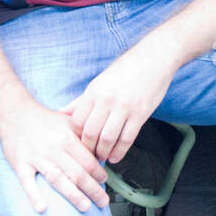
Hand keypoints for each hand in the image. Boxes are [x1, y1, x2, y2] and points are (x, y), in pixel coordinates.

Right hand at [0, 106, 109, 213]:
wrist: (16, 114)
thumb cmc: (45, 121)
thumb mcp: (69, 121)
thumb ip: (85, 137)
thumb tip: (102, 153)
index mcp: (67, 138)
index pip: (88, 161)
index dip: (99, 174)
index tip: (104, 182)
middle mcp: (53, 149)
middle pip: (77, 173)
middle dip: (93, 189)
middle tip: (103, 201)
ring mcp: (36, 158)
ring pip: (57, 179)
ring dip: (73, 195)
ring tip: (85, 207)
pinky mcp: (20, 164)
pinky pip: (27, 182)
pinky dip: (34, 195)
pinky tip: (42, 208)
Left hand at [62, 44, 177, 163]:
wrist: (154, 58)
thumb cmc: (125, 70)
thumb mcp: (99, 82)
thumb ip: (81, 100)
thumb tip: (61, 114)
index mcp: (93, 91)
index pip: (77, 122)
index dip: (76, 137)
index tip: (78, 145)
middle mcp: (106, 100)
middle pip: (90, 133)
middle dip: (88, 149)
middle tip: (89, 156)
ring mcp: (124, 107)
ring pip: (107, 139)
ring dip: (103, 153)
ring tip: (102, 157)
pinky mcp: (140, 113)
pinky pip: (127, 139)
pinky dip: (119, 152)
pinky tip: (115, 157)